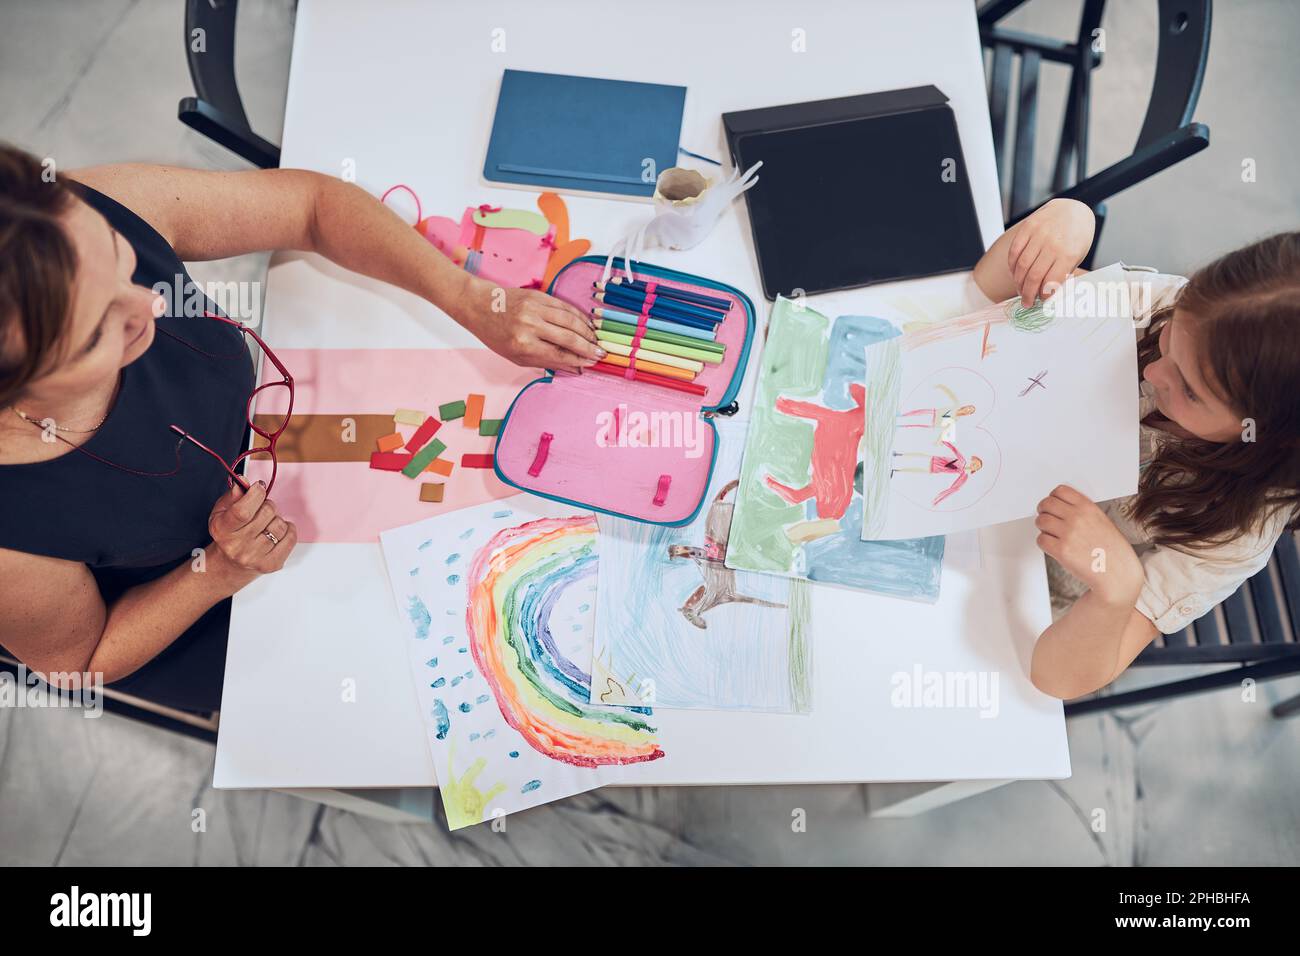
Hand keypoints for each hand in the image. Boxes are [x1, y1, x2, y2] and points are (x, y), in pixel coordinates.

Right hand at [206, 480, 297, 589]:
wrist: (232, 564)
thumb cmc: (229, 533)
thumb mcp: (222, 512)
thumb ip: (233, 495)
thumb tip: (244, 481)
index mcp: (222, 530)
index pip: (243, 511)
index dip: (255, 494)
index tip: (259, 487)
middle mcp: (237, 546)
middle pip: (266, 513)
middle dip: (267, 504)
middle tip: (261, 509)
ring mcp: (255, 557)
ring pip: (280, 524)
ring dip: (277, 518)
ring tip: (267, 523)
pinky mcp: (271, 564)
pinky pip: (291, 537)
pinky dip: (288, 530)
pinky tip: (277, 532)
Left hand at [451, 275, 605, 372]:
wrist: (480, 306)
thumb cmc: (496, 335)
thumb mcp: (516, 356)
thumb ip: (545, 362)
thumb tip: (574, 368)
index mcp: (523, 345)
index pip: (559, 354)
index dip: (579, 359)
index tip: (592, 363)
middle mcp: (530, 326)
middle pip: (569, 338)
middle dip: (588, 347)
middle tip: (602, 353)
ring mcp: (535, 308)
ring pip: (570, 320)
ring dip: (587, 331)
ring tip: (596, 340)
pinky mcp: (538, 295)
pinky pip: (564, 307)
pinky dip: (578, 316)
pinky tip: (587, 324)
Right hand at [1008, 198, 1095, 305]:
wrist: (1073, 210)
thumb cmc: (1077, 237)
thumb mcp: (1077, 256)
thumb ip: (1062, 274)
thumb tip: (1047, 294)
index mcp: (1068, 254)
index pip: (1050, 283)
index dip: (1044, 296)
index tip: (1042, 301)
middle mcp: (1052, 244)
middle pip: (1033, 277)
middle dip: (1027, 294)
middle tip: (1026, 303)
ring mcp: (1039, 235)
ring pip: (1021, 266)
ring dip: (1018, 282)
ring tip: (1020, 290)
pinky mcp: (1028, 228)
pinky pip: (1014, 251)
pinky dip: (1012, 266)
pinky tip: (1015, 273)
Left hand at [1035, 485, 1143, 605]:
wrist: (1118, 574)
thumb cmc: (1112, 551)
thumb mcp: (1103, 522)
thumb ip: (1083, 512)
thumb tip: (1061, 507)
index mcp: (1088, 508)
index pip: (1060, 491)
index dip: (1053, 498)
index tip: (1053, 505)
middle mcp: (1077, 518)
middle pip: (1046, 504)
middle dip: (1044, 511)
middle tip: (1047, 519)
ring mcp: (1068, 534)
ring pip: (1041, 521)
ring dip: (1043, 528)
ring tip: (1053, 535)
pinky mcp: (1061, 550)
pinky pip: (1041, 540)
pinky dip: (1044, 543)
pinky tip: (1054, 547)